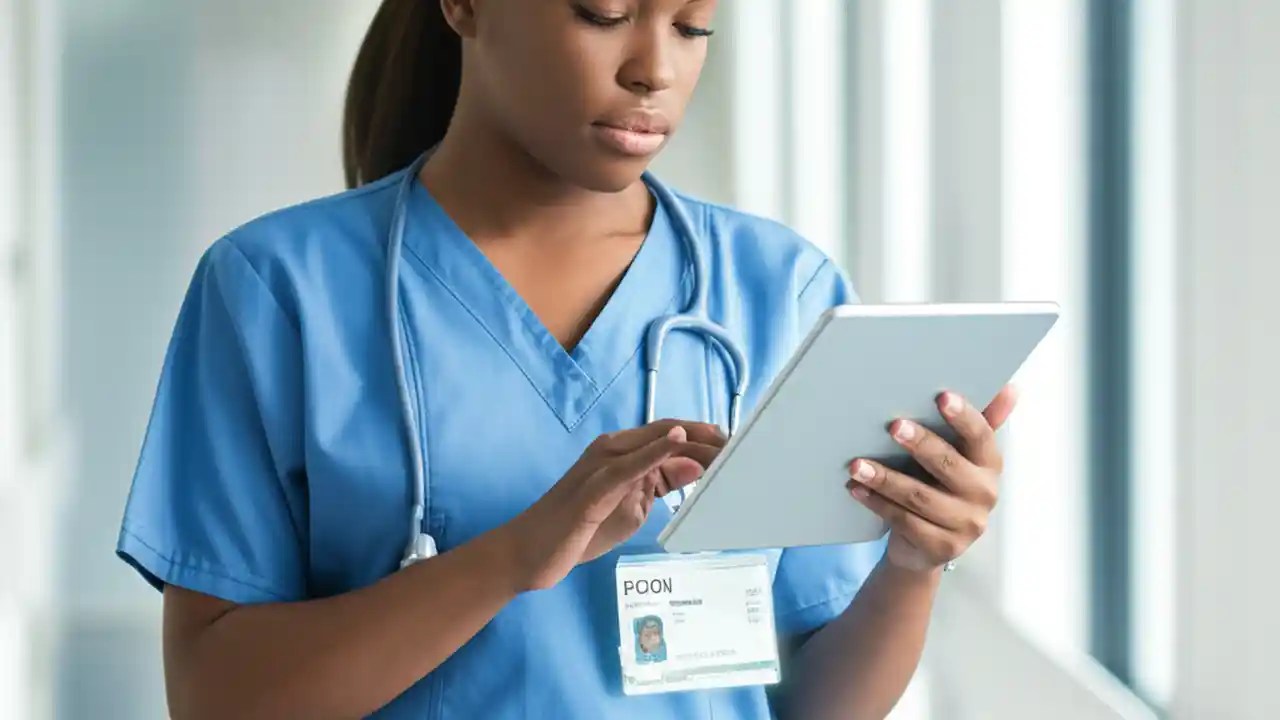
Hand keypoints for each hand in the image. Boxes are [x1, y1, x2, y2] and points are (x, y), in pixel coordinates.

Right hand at [500, 420, 724, 591]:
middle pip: (666, 431)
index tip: (734, 442)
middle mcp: (610, 450)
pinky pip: (628, 465)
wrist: (529, 552)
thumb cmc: (576, 531)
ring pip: (652, 442)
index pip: (668, 434)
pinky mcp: (592, 487)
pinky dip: (654, 450)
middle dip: (705, 437)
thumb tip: (692, 468)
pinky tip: (677, 441)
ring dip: (690, 442)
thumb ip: (657, 486)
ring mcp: (599, 465)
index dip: (702, 435)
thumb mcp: (629, 508)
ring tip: (723, 442)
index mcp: (619, 453)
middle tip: (741, 443)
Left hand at [846, 385, 1018, 572]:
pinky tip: (857, 489)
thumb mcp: (961, 458)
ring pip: (920, 497)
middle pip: (949, 465)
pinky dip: (878, 504)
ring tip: (857, 465)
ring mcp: (965, 525)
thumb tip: (1010, 388)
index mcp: (989, 465)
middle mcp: (984, 495)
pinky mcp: (942, 548)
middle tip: (893, 426)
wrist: (925, 547)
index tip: (942, 397)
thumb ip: (980, 424)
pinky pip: (905, 522)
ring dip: (886, 479)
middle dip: (920, 444)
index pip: (981, 437)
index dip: (964, 417)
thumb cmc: (942, 489)